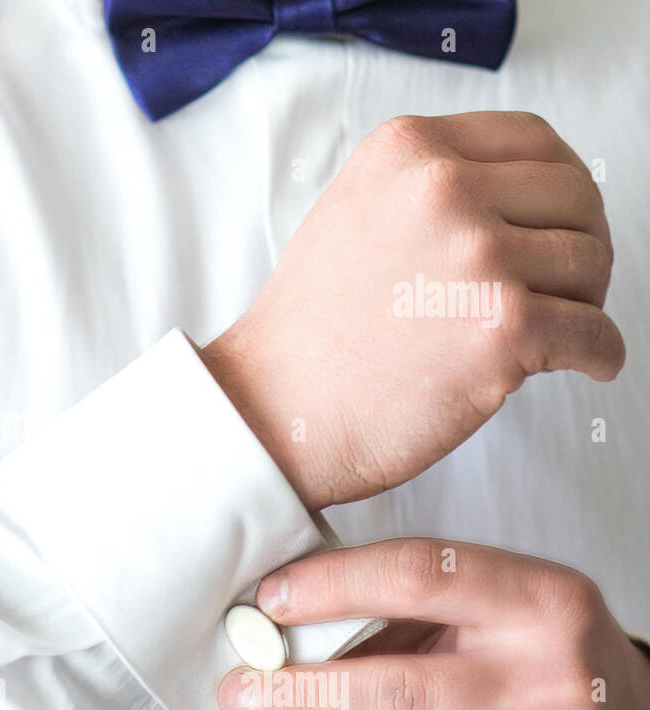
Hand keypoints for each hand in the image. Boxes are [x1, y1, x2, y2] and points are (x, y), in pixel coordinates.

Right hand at [200, 111, 621, 510]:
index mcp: (407, 151)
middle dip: (578, 246)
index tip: (559, 222)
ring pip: (591, 265)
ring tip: (552, 332)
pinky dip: (598, 357)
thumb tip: (527, 198)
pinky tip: (577, 366)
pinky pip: (597, 335)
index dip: (560, 185)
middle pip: (576, 198)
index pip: (534, 140)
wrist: (273, 407)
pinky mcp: (503, 329)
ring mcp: (476, 258)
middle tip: (562, 288)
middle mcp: (443, 190)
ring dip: (584, 303)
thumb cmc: (312, 329)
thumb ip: (429, 185)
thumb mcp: (355, 212)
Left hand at [216, 538, 649, 709]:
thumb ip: (409, 603)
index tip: (271, 600)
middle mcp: (553, 682)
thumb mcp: (500, 606)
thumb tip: (288, 620)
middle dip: (297, 689)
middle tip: (243, 687)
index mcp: (542, 602)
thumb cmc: (546, 664)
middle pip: (393, 688)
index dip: (329, 586)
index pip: (417, 576)